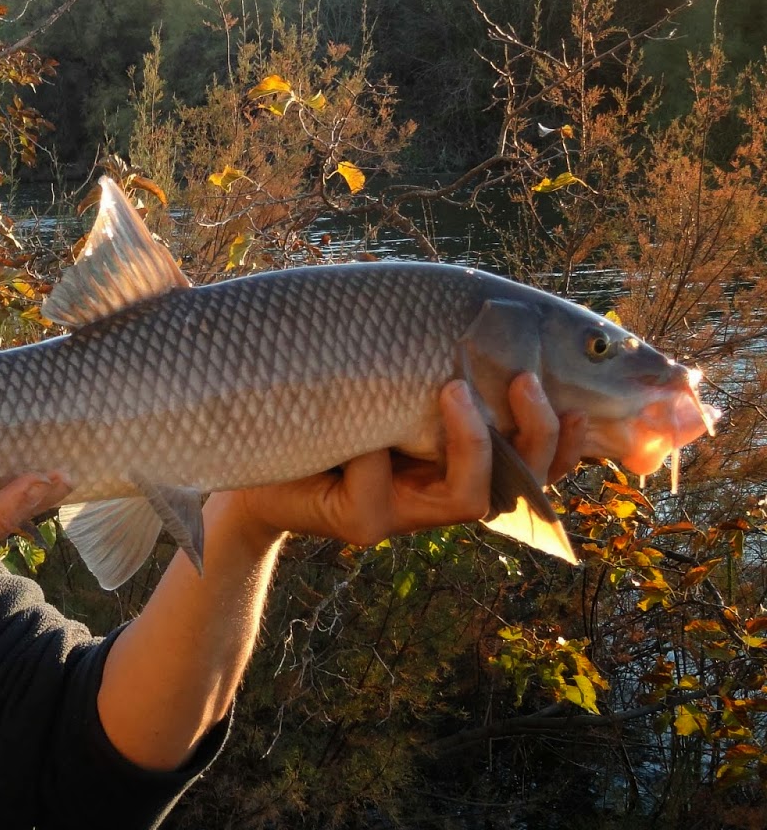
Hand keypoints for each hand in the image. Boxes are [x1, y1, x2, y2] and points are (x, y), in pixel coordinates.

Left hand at [216, 373, 586, 549]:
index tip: (577, 395)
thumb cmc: (323, 405)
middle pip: (520, 485)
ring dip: (469, 442)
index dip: (566, 438)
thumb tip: (491, 303)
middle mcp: (440, 495)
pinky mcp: (362, 525)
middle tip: (527, 381)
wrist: (252, 455)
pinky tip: (356, 436)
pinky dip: (374, 456)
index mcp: (457, 460)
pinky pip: (382, 491)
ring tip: (452, 388)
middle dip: (535, 435)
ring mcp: (405, 515)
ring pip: (469, 498)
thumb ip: (431, 359)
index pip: (535, 460)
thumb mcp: (384, 376)